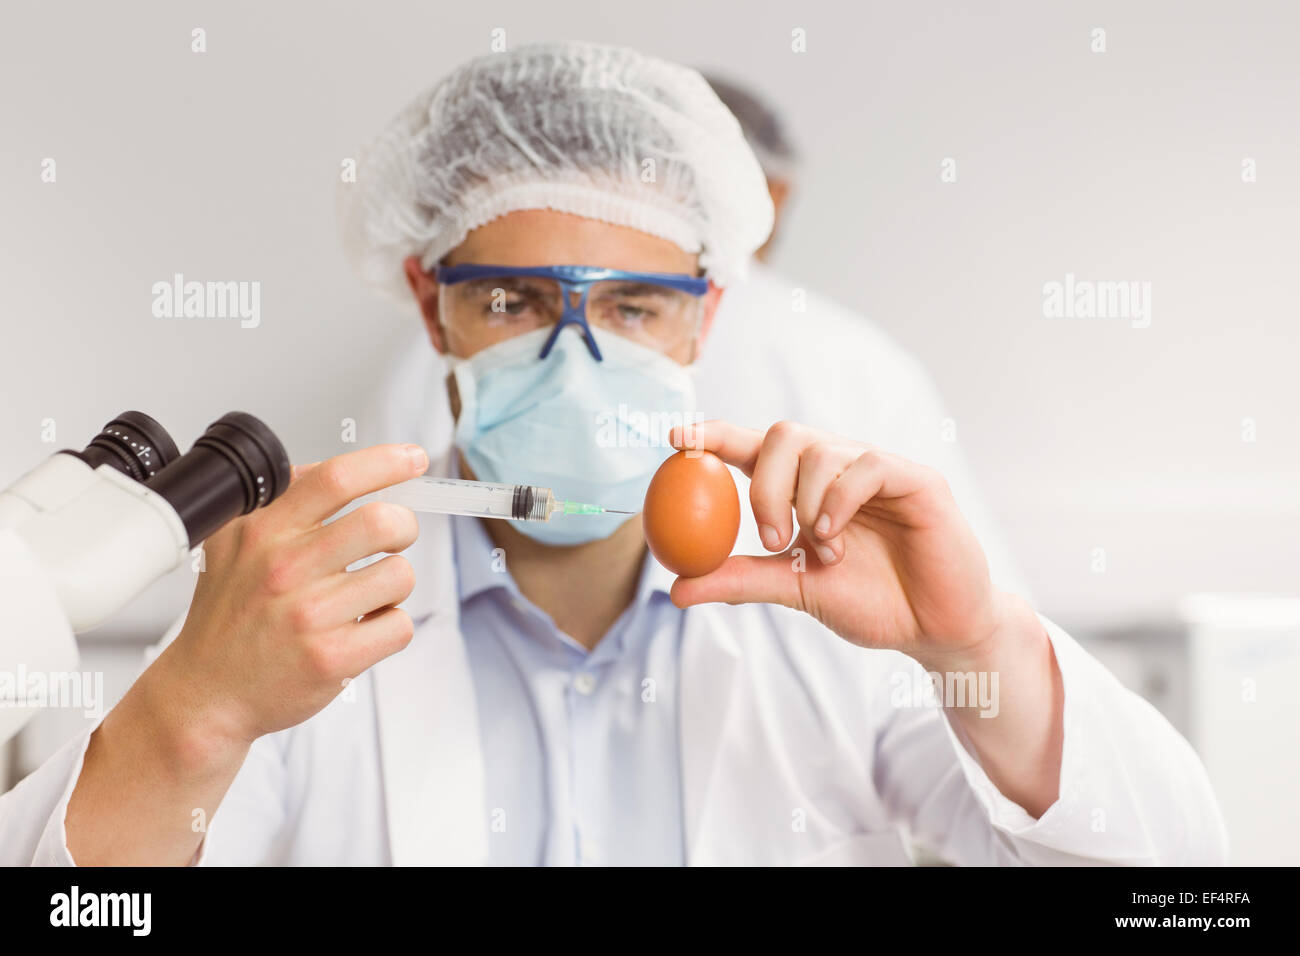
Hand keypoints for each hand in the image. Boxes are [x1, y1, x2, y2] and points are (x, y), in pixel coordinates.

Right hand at [152, 442, 427, 751]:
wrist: (207, 690)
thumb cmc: (232, 615)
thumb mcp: (236, 543)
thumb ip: (286, 502)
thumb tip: (358, 471)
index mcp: (262, 530)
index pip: (336, 478)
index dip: (385, 462)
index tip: (413, 459)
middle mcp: (283, 567)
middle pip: (382, 522)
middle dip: (404, 526)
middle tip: (396, 537)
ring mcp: (308, 614)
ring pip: (400, 575)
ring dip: (394, 584)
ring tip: (365, 596)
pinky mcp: (330, 657)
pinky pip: (399, 625)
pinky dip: (390, 626)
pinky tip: (361, 630)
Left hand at [669, 420, 1009, 668]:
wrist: (935, 629)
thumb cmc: (871, 602)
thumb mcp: (794, 590)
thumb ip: (740, 580)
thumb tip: (675, 589)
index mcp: (804, 488)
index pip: (753, 446)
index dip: (714, 434)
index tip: (676, 439)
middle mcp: (838, 468)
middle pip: (781, 436)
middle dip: (764, 486)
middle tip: (771, 537)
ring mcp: (877, 468)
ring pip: (820, 449)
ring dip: (807, 504)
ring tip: (824, 552)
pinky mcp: (916, 479)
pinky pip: (866, 464)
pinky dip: (839, 500)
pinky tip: (837, 537)